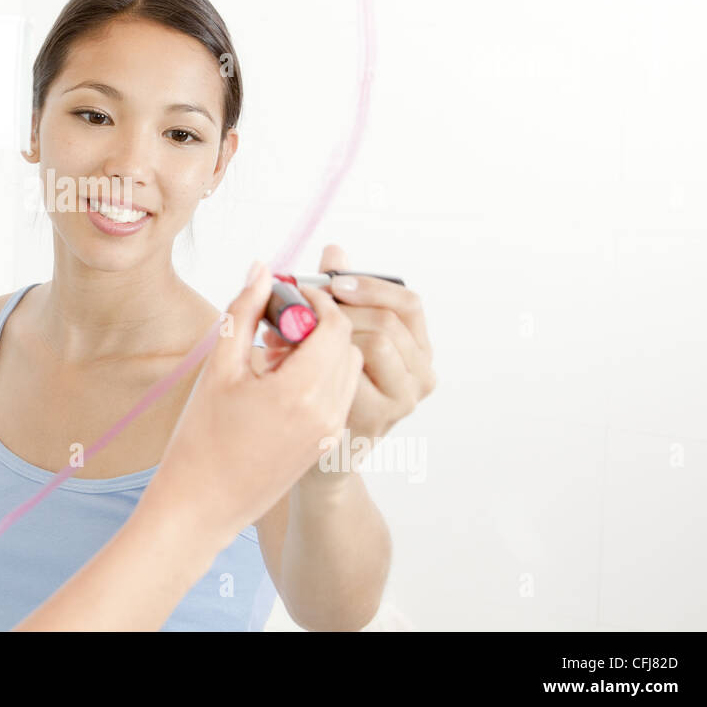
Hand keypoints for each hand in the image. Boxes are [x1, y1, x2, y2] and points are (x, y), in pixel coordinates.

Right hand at [143, 261, 364, 548]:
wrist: (200, 507)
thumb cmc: (200, 440)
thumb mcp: (218, 368)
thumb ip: (243, 313)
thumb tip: (262, 269)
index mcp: (301, 391)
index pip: (335, 326)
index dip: (315, 300)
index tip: (287, 291)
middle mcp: (326, 412)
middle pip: (347, 345)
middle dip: (320, 322)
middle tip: (280, 317)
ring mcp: (329, 432)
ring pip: (347, 369)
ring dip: (323, 349)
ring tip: (278, 350)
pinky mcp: (325, 444)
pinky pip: (338, 395)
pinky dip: (321, 374)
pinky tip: (280, 378)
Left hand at [262, 244, 436, 461]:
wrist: (316, 457)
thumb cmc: (324, 390)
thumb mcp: (334, 338)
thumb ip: (338, 296)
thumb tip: (335, 249)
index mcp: (416, 347)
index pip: (408, 302)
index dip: (370, 286)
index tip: (332, 283)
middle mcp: (421, 374)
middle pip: (387, 320)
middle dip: (340, 309)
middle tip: (297, 309)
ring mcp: (404, 400)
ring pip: (374, 343)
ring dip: (328, 334)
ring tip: (286, 338)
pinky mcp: (378, 419)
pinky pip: (353, 375)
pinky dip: (321, 364)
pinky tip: (294, 366)